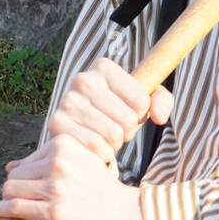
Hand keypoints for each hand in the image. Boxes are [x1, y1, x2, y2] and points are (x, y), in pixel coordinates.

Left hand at [0, 134, 144, 219]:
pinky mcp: (52, 212)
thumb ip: (47, 161)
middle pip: (15, 174)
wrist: (126, 213)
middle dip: (15, 188)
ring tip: (12, 208)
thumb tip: (10, 166)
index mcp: (64, 145)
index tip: (29, 187)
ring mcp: (54, 187)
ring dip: (7, 200)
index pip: (27, 160)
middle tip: (22, 199)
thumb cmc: (104, 189)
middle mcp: (57, 162)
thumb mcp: (80, 162)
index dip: (25, 176)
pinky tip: (0, 216)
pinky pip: (14, 208)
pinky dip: (2, 212)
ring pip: (10, 189)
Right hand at [34, 56, 173, 166]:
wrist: (81, 127)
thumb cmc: (117, 110)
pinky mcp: (57, 124)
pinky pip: (96, 147)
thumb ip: (161, 101)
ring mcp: (67, 101)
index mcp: (104, 66)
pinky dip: (102, 153)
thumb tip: (158, 116)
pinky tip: (96, 146)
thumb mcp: (143, 100)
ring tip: (105, 135)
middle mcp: (83, 79)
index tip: (128, 110)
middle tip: (116, 126)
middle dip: (128, 129)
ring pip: (113, 135)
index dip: (141, 113)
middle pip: (128, 119)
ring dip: (115, 142)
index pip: (141, 100)